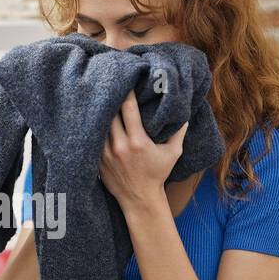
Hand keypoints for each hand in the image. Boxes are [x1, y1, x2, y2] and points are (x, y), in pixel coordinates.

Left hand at [99, 91, 186, 211]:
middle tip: (112, 85)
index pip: (128, 109)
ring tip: (101, 98)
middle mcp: (119, 146)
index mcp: (138, 142)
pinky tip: (94, 118)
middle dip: (111, 98)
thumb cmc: (157, 175)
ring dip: (101, 112)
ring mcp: (106, 154)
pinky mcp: (97, 161)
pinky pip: (93, 139)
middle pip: (110, 113)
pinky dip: (95, 128)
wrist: (139, 199)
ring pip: (99, 125)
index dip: (126, 93)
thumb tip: (184, 114)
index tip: (127, 80)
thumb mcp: (173, 153)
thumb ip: (178, 133)